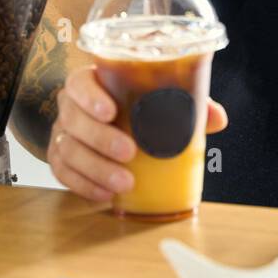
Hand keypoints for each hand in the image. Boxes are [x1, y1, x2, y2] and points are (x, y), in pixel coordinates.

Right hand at [48, 65, 227, 201]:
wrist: (106, 123)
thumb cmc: (135, 106)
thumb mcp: (158, 99)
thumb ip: (186, 103)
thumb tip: (218, 119)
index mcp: (91, 83)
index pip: (79, 83)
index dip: (90, 96)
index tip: (111, 111)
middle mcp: (71, 106)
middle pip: (73, 119)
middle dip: (100, 139)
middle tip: (129, 153)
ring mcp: (63, 133)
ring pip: (68, 150)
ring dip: (96, 169)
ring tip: (124, 183)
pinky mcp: (59, 158)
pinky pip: (63, 173)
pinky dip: (85, 185)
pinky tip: (106, 195)